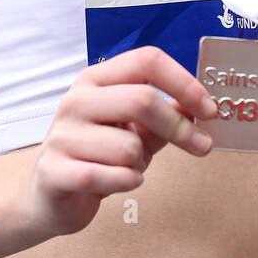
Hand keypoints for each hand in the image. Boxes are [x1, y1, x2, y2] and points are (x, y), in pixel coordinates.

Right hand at [19, 45, 217, 238]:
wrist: (47, 197)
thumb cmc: (96, 156)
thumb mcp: (133, 130)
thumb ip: (163, 116)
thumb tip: (199, 107)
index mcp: (96, 80)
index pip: (146, 60)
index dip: (184, 82)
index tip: (210, 109)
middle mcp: (76, 99)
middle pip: (142, 99)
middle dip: (179, 127)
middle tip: (203, 147)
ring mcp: (61, 134)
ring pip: (130, 147)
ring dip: (141, 164)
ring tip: (126, 169)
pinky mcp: (54, 171)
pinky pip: (110, 176)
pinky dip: (127, 182)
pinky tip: (122, 182)